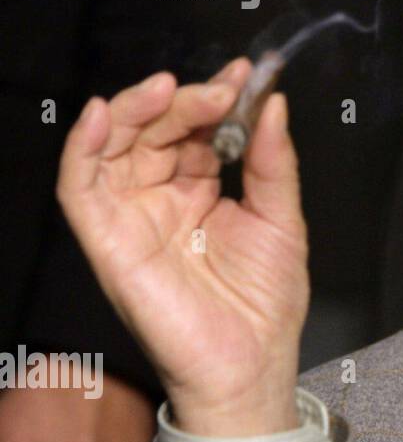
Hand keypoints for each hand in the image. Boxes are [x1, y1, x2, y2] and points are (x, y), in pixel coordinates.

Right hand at [55, 60, 307, 435]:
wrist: (251, 368)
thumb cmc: (265, 304)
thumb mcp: (282, 219)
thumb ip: (273, 161)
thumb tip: (274, 104)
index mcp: (201, 189)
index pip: (197, 129)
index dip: (216, 97)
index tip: (245, 73)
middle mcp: (161, 197)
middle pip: (155, 130)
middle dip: (184, 100)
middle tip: (220, 89)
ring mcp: (132, 218)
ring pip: (115, 146)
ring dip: (137, 109)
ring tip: (170, 88)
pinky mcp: (108, 241)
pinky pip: (80, 187)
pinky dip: (84, 146)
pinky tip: (105, 114)